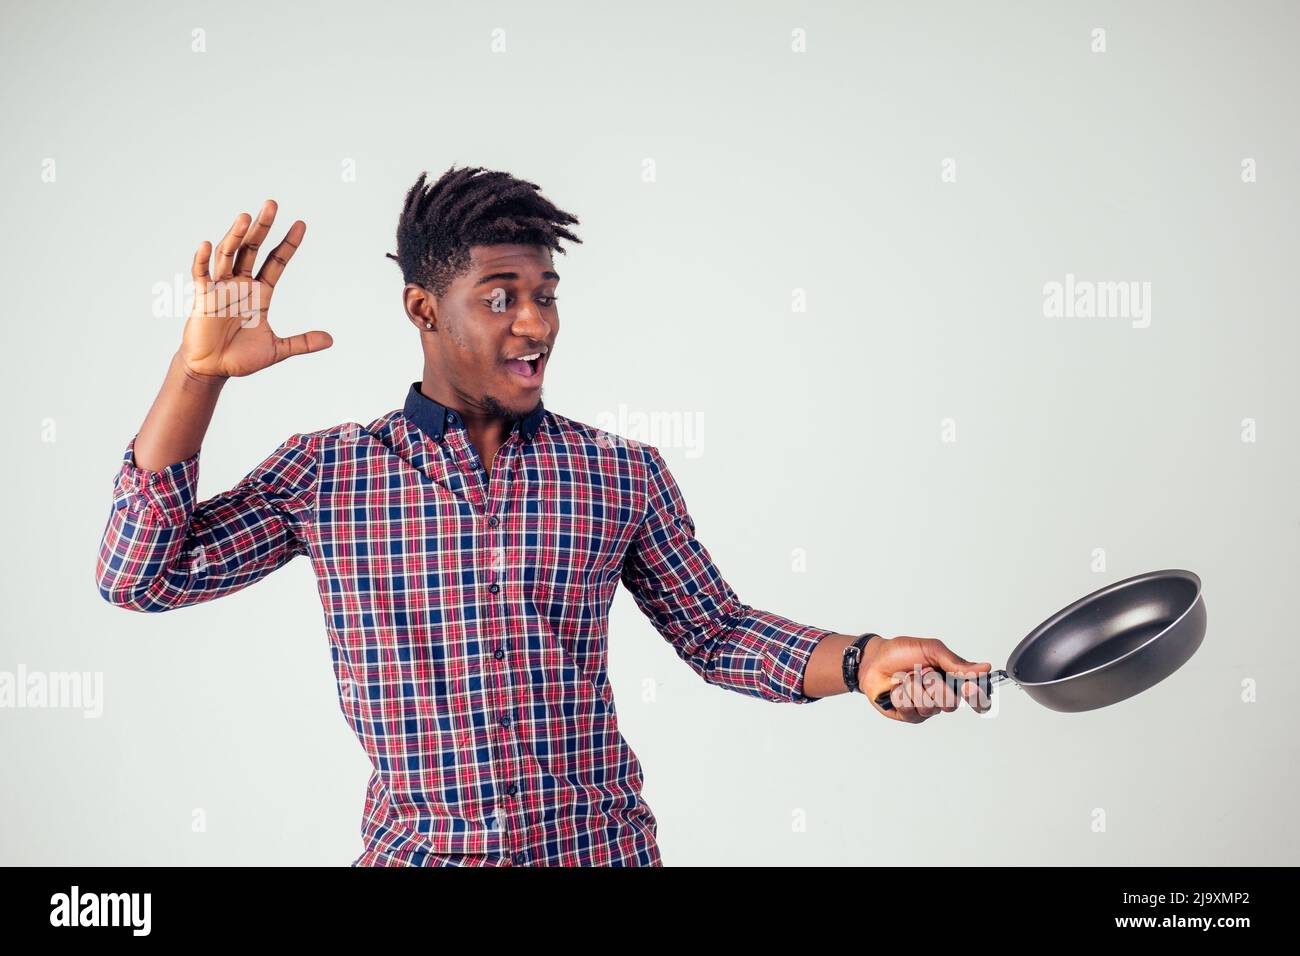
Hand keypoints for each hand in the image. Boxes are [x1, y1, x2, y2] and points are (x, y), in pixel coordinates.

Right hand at [180, 200, 332, 379]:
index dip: (288, 244)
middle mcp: (241, 284)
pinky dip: (203, 260)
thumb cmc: (241, 357)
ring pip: (228, 255)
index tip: (301, 224)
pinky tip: (208, 245)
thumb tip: (330, 339)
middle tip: (272, 204)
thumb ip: (302, 342)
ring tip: (246, 218)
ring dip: (236, 237)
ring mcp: (220, 288)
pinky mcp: (202, 297)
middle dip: (262, 228)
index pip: (276, 262)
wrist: (212, 369)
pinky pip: (201, 275)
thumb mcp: (276, 349)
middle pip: (252, 249)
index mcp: (260, 293)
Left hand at [858, 635, 992, 722]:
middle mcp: (942, 695)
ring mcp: (926, 707)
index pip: (974, 695)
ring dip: (914, 687)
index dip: (974, 695)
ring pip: (929, 706)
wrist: (873, 660)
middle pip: (951, 702)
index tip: (967, 688)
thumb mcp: (930, 649)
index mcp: (951, 679)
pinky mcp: (910, 715)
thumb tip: (984, 668)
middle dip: (934, 684)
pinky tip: (896, 688)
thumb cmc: (901, 652)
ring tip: (906, 678)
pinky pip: (910, 709)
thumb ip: (956, 662)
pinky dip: (901, 694)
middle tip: (922, 672)